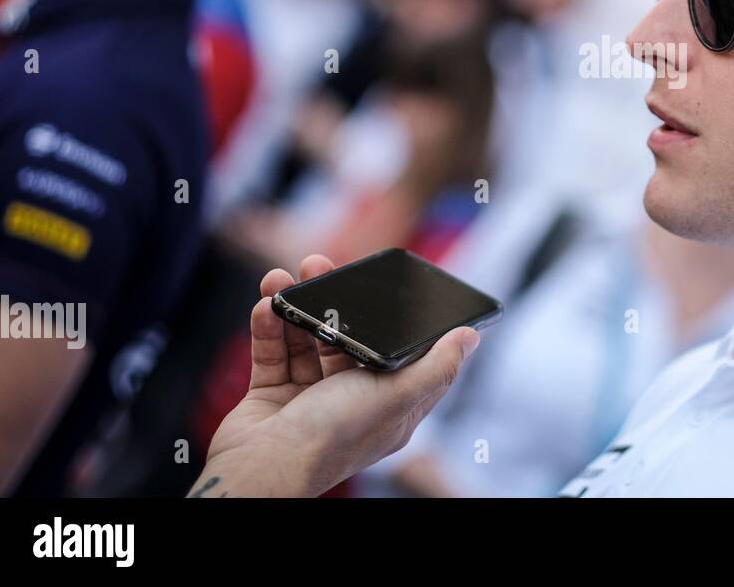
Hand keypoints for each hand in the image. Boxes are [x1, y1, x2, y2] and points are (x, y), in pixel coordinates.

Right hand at [188, 255, 478, 496]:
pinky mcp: (273, 397)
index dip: (396, 319)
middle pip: (348, 339)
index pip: (402, 353)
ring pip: (306, 341)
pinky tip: (267, 304)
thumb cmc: (334, 436)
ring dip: (295, 307)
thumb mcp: (398, 395)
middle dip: (332, 302)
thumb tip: (470, 337)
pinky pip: (273, 354)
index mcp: (388, 403)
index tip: (385, 284)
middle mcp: (350, 400)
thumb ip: (436, 365)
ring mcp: (309, 399)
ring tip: (281, 278)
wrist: (264, 467)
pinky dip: (269, 328)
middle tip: (317, 265)